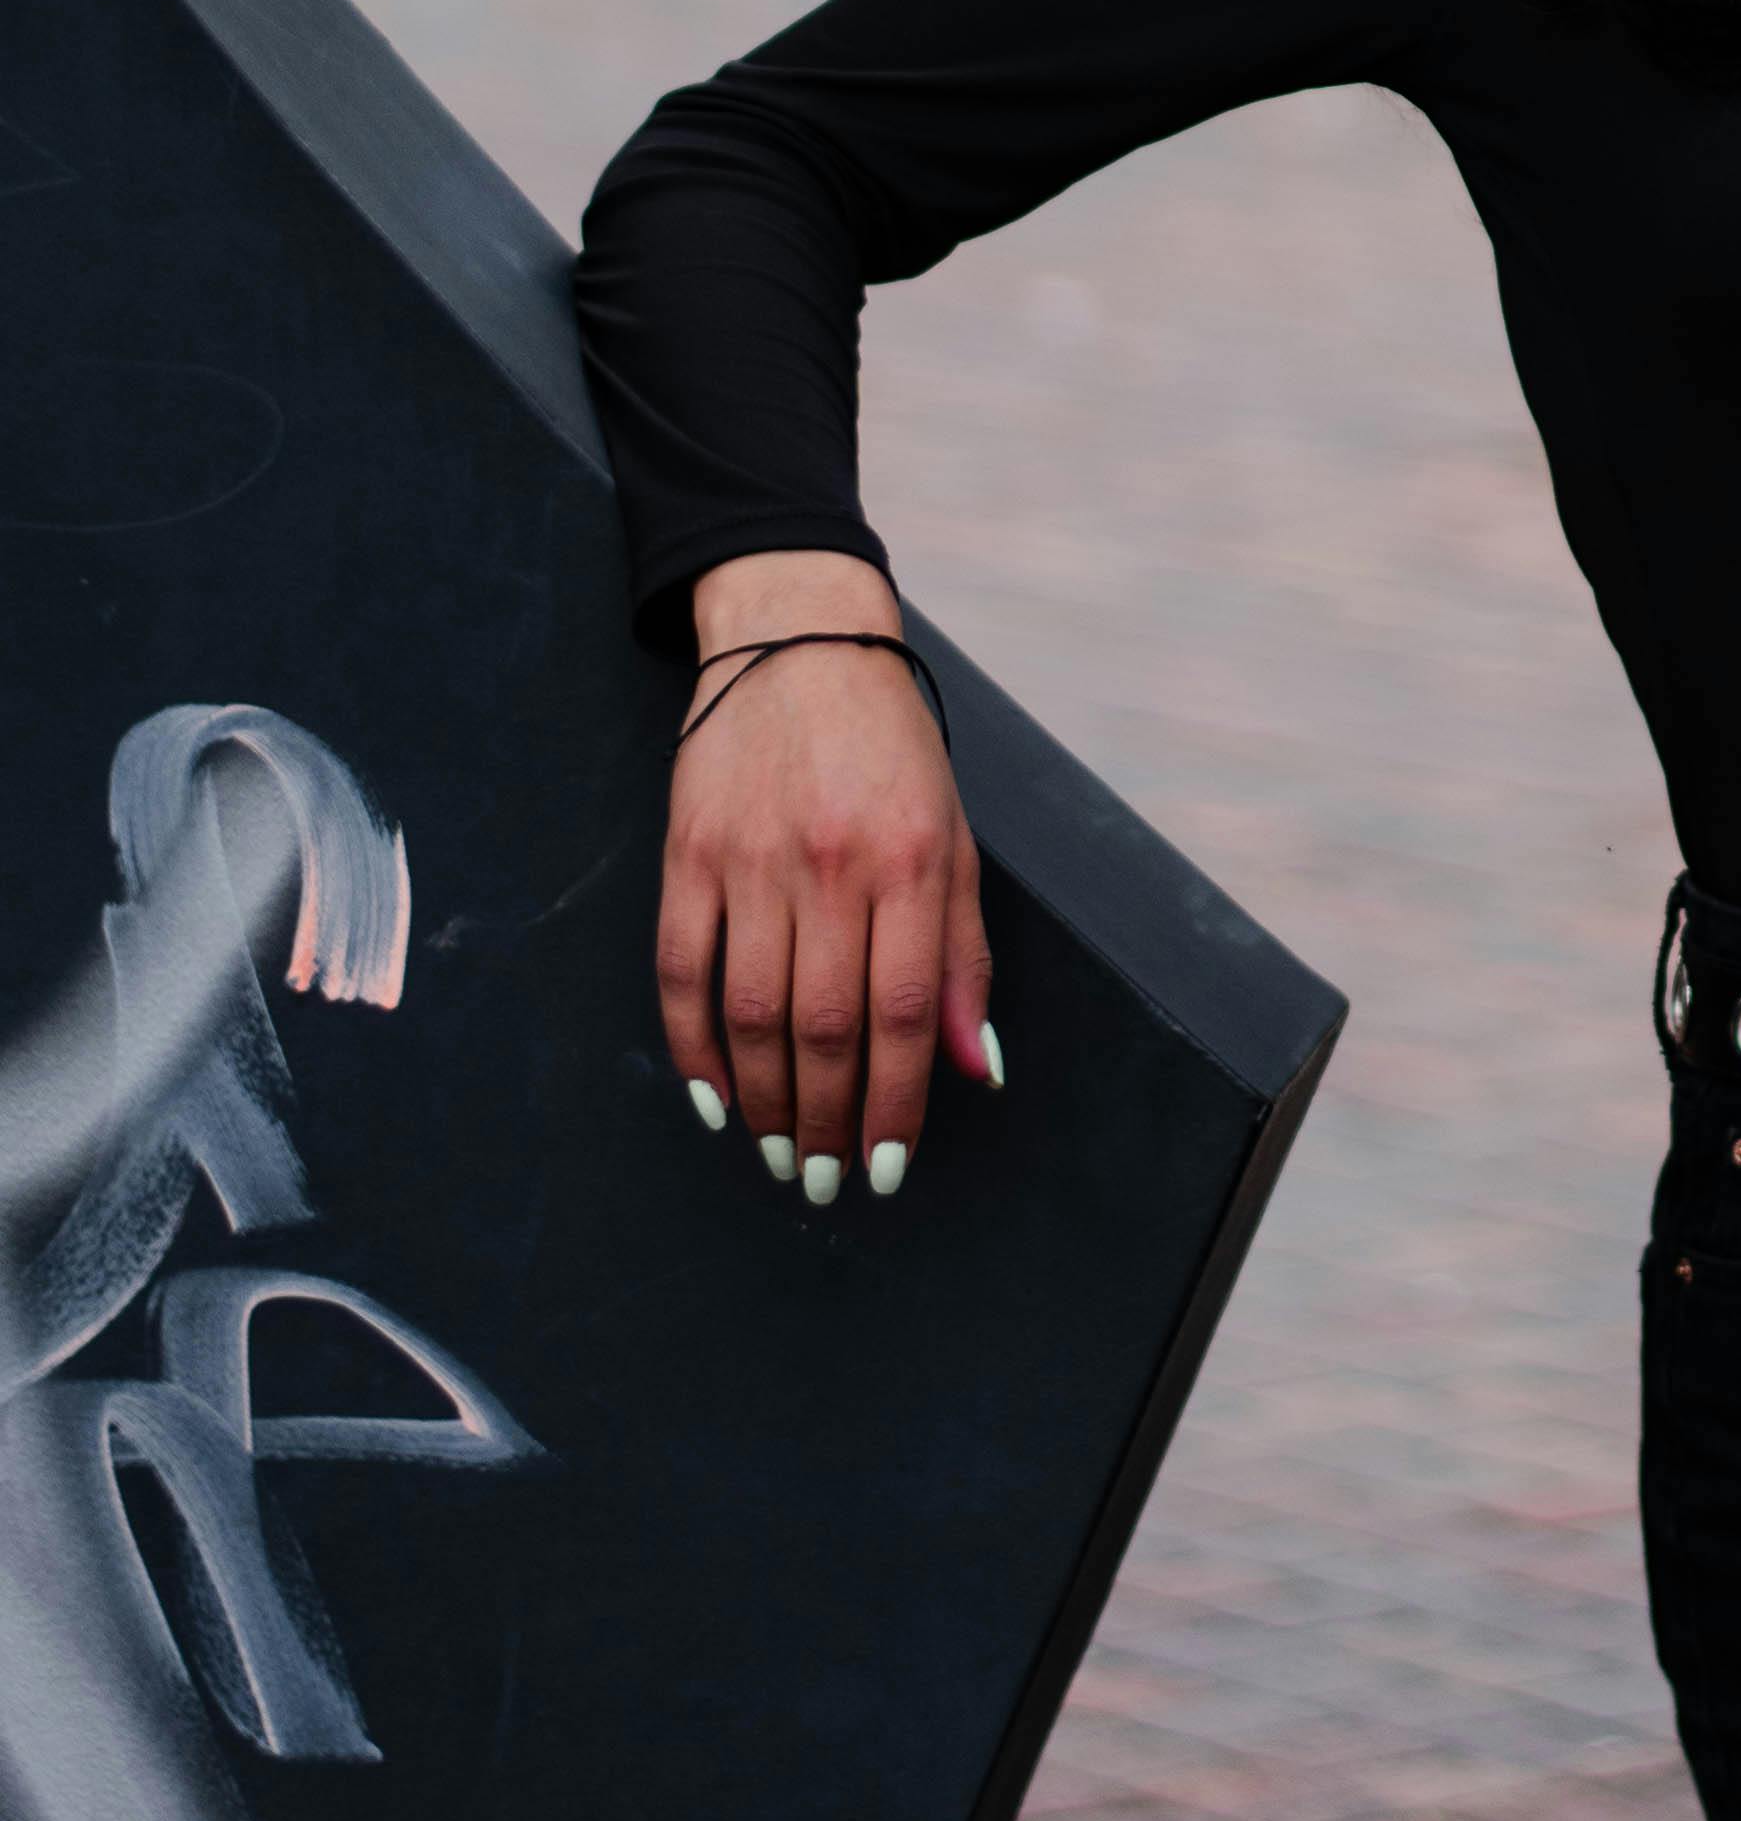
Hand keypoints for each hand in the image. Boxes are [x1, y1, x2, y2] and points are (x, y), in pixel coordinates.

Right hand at [657, 553, 994, 1205]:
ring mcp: (752, 859)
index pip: (904, 1013)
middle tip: (829, 1181)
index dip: (898, 1104)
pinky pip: (682, 972)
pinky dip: (695, 1047)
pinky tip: (715, 1098)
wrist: (801, 640)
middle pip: (824, 1029)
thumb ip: (962, 956)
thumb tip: (978, 1068)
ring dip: (766, 1103)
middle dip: (829, 1124)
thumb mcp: (953, 837)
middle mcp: (832, 863)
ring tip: (780, 1153)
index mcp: (912, 860)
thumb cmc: (891, 750)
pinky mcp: (688, 853)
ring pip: (753, 1014)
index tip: (891, 1167)